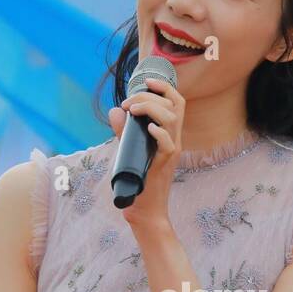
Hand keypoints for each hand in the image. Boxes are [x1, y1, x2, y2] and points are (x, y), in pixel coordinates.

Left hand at [108, 75, 184, 232]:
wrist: (145, 210)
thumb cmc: (139, 181)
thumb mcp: (130, 150)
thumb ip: (124, 131)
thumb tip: (115, 111)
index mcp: (169, 134)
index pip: (177, 102)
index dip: (165, 87)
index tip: (147, 81)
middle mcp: (174, 140)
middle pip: (174, 105)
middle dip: (150, 96)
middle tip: (128, 103)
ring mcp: (171, 152)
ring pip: (172, 119)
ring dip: (151, 109)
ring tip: (133, 111)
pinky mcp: (164, 164)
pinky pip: (167, 143)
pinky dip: (158, 132)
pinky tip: (146, 128)